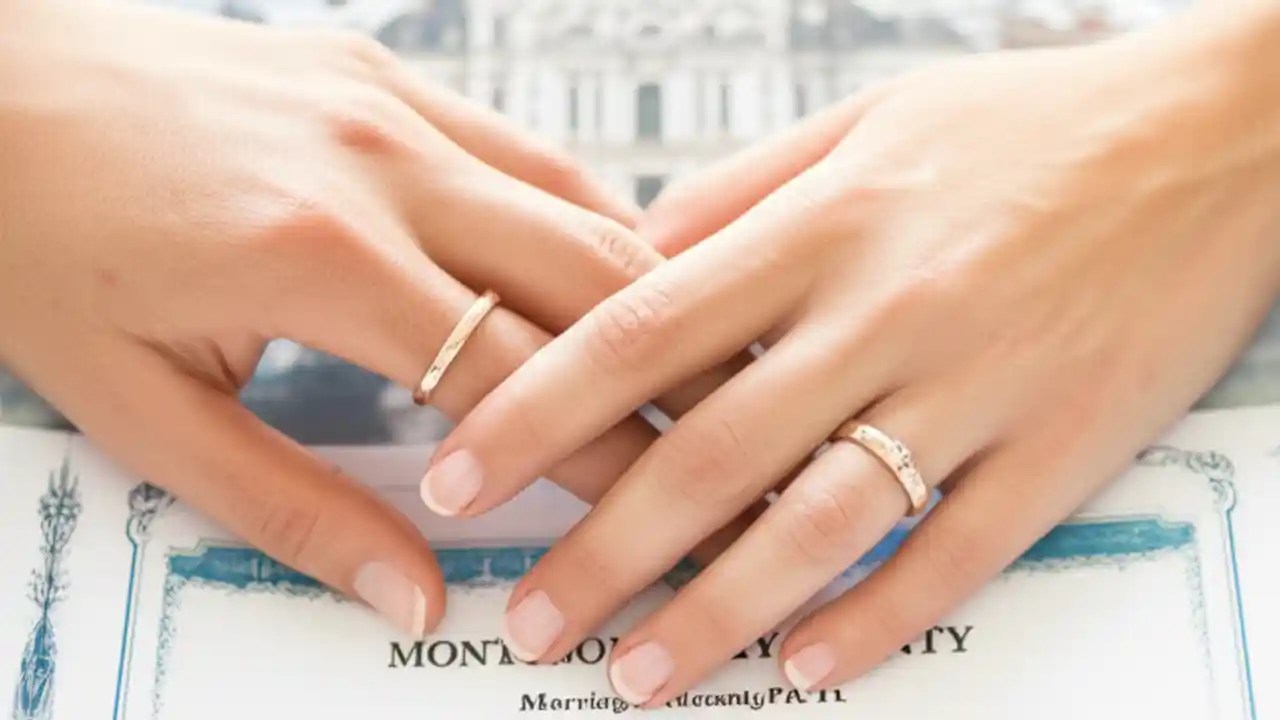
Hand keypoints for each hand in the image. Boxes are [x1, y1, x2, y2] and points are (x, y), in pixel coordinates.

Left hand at [0, 0, 740, 636]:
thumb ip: (287, 507)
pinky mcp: (383, 73)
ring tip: (687, 367)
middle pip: (580, 279)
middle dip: (661, 375)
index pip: (513, 375)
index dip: (598, 455)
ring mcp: (386, 102)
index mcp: (314, 252)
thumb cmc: (30, 234)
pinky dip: (582, 216)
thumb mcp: (138, 407)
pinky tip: (604, 268)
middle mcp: (373, 159)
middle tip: (711, 441)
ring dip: (641, 293)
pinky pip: (524, 147)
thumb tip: (401, 586)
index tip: (653, 507)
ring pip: (573, 200)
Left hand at [433, 6, 1279, 701]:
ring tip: (637, 670)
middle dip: (602, 550)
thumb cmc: (1027, 123)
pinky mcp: (1062, 445)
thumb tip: (628, 267)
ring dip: (717, 611)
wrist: (1218, 130)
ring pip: (820, 522)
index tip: (460, 473)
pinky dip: (879, 619)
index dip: (532, 411)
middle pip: (709, 453)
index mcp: (822, 225)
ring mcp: (977, 383)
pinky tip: (809, 666)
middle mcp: (886, 307)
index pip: (637, 330)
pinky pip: (955, 551)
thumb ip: (738, 200)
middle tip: (531, 617)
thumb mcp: (861, 123)